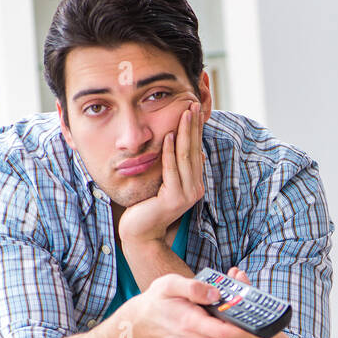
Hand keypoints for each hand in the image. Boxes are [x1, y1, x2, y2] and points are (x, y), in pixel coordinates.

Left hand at [116, 97, 205, 246]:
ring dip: (185, 133)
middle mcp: (194, 189)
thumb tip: (194, 150)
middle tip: (193, 104)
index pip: (197, 150)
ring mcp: (186, 195)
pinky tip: (169, 136)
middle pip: (194, 151)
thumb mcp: (165, 182)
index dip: (196, 129)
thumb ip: (176, 168)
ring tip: (185, 113)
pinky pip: (172, 171)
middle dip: (193, 126)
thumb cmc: (148, 206)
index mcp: (194, 184)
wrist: (141, 232)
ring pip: (186, 158)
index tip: (194, 109)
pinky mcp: (173, 200)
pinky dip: (170, 152)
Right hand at [132, 270, 252, 337]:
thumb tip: (216, 294)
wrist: (146, 322)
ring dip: (234, 304)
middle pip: (233, 325)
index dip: (244, 316)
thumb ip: (193, 288)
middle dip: (239, 299)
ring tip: (231, 279)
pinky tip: (222, 296)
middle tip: (237, 274)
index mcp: (191, 323)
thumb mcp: (169, 285)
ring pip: (231, 326)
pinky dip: (227, 312)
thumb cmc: (158, 301)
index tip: (249, 296)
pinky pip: (225, 329)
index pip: (225, 330)